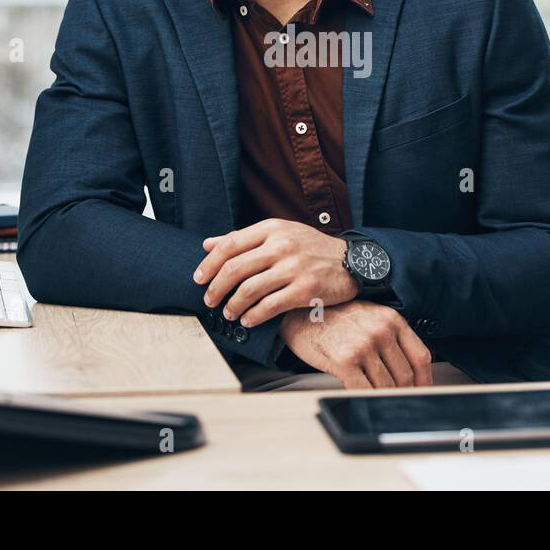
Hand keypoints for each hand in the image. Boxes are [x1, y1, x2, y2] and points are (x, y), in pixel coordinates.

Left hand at [194, 219, 357, 326]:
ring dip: (233, 305)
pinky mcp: (305, 289)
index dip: (209, 264)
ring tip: (229, 313)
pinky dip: (253, 316)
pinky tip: (248, 320)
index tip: (198, 278)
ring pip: (249, 289)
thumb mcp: (279, 233)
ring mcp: (294, 268)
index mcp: (272, 229)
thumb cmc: (310, 248)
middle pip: (235, 268)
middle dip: (216, 288)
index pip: (229, 244)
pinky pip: (270, 306)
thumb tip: (207, 244)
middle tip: (209, 300)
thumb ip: (244, 239)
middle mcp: (281, 245)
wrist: (351, 261)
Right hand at [279, 301, 432, 388]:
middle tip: (395, 400)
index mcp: (391, 319)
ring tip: (376, 399)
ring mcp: (363, 346)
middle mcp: (380, 331)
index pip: (421, 357)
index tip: (422, 390)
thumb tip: (409, 373)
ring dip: (382, 397)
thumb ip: (391, 337)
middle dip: (402, 392)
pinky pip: (364, 391)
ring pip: (386, 387)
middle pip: (405, 376)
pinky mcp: (345, 361)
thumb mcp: (369, 316)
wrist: (299, 314)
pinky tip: (361, 397)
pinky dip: (365, 399)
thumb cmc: (333, 317)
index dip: (424, 380)